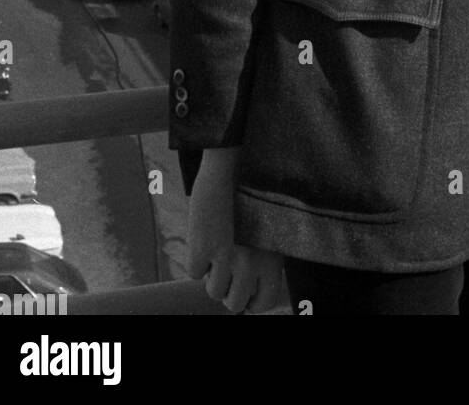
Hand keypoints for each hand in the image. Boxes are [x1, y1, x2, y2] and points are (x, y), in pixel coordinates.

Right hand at [187, 147, 284, 313]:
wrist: (232, 164)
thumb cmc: (253, 194)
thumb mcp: (268, 230)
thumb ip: (263, 260)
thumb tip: (250, 291)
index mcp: (272, 258)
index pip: (264, 302)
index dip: (252, 302)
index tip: (247, 295)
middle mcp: (252, 263)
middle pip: (235, 303)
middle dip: (229, 291)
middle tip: (226, 271)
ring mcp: (227, 258)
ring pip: (214, 291)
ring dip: (212, 275)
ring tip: (217, 249)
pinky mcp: (203, 249)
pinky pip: (196, 272)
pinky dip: (197, 260)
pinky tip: (204, 238)